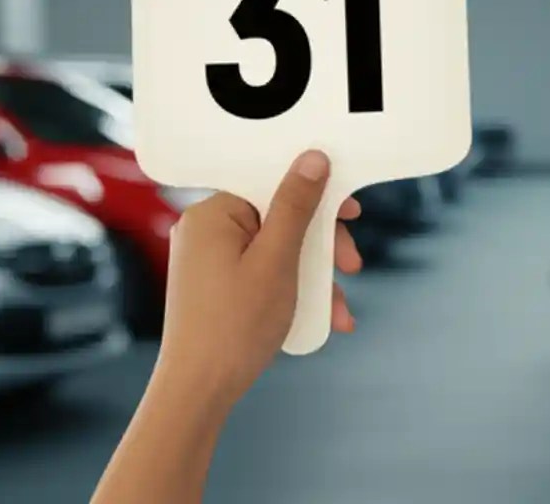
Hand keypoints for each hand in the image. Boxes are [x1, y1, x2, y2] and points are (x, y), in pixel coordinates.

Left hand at [155, 150, 360, 411]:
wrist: (198, 391)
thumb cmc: (233, 327)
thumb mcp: (277, 260)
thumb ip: (296, 206)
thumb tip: (312, 158)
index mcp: (213, 214)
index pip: (273, 183)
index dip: (317, 197)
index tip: (351, 214)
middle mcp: (206, 230)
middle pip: (279, 218)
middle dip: (321, 247)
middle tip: (350, 268)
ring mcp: (209, 260)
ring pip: (277, 251)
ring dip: (313, 277)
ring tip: (338, 310)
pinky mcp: (215, 286)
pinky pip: (263, 273)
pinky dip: (292, 291)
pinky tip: (319, 319)